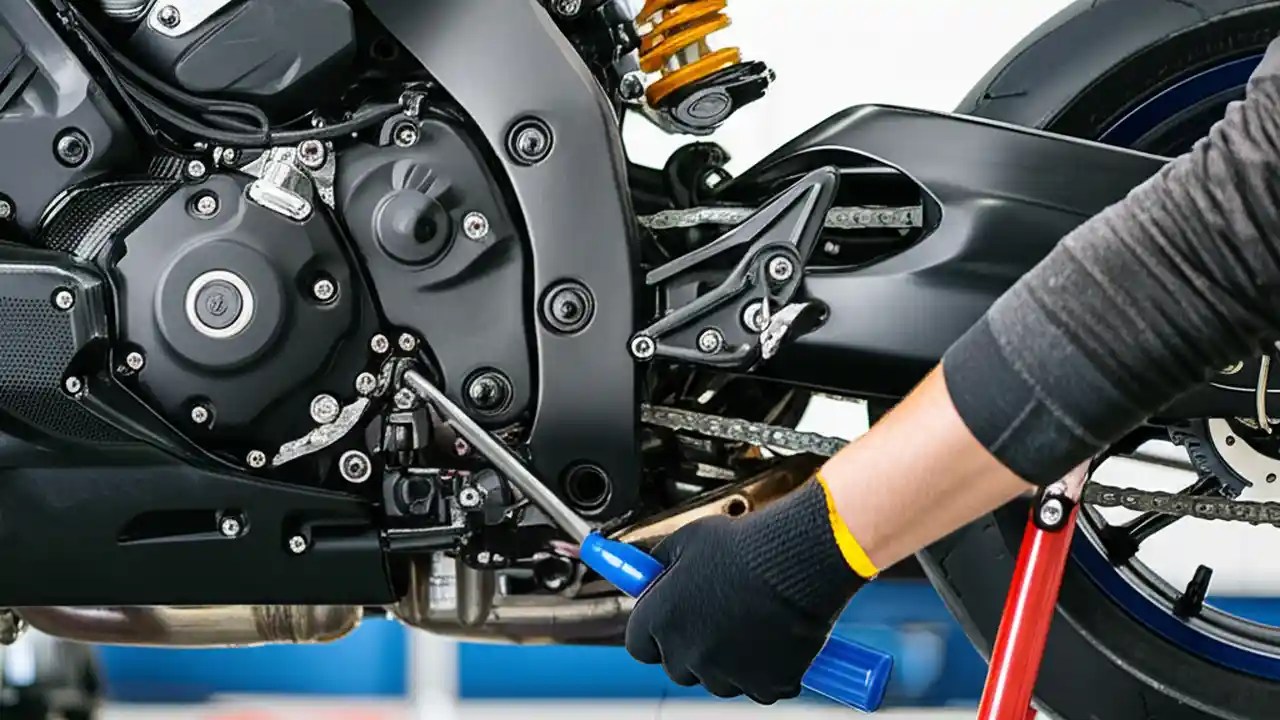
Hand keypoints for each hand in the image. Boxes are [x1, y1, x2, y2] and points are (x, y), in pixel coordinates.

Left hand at [624, 479, 864, 702]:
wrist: (796, 559)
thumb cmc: (745, 544)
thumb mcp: (689, 540)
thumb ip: (663, 564)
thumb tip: (650, 573)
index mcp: (660, 618)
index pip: (639, 644)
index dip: (655, 632)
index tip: (672, 618)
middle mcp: (687, 653)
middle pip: (678, 666)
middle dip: (693, 646)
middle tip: (718, 617)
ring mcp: (725, 674)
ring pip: (718, 679)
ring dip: (728, 660)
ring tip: (752, 622)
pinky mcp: (764, 686)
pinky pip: (758, 686)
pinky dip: (766, 669)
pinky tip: (775, 637)